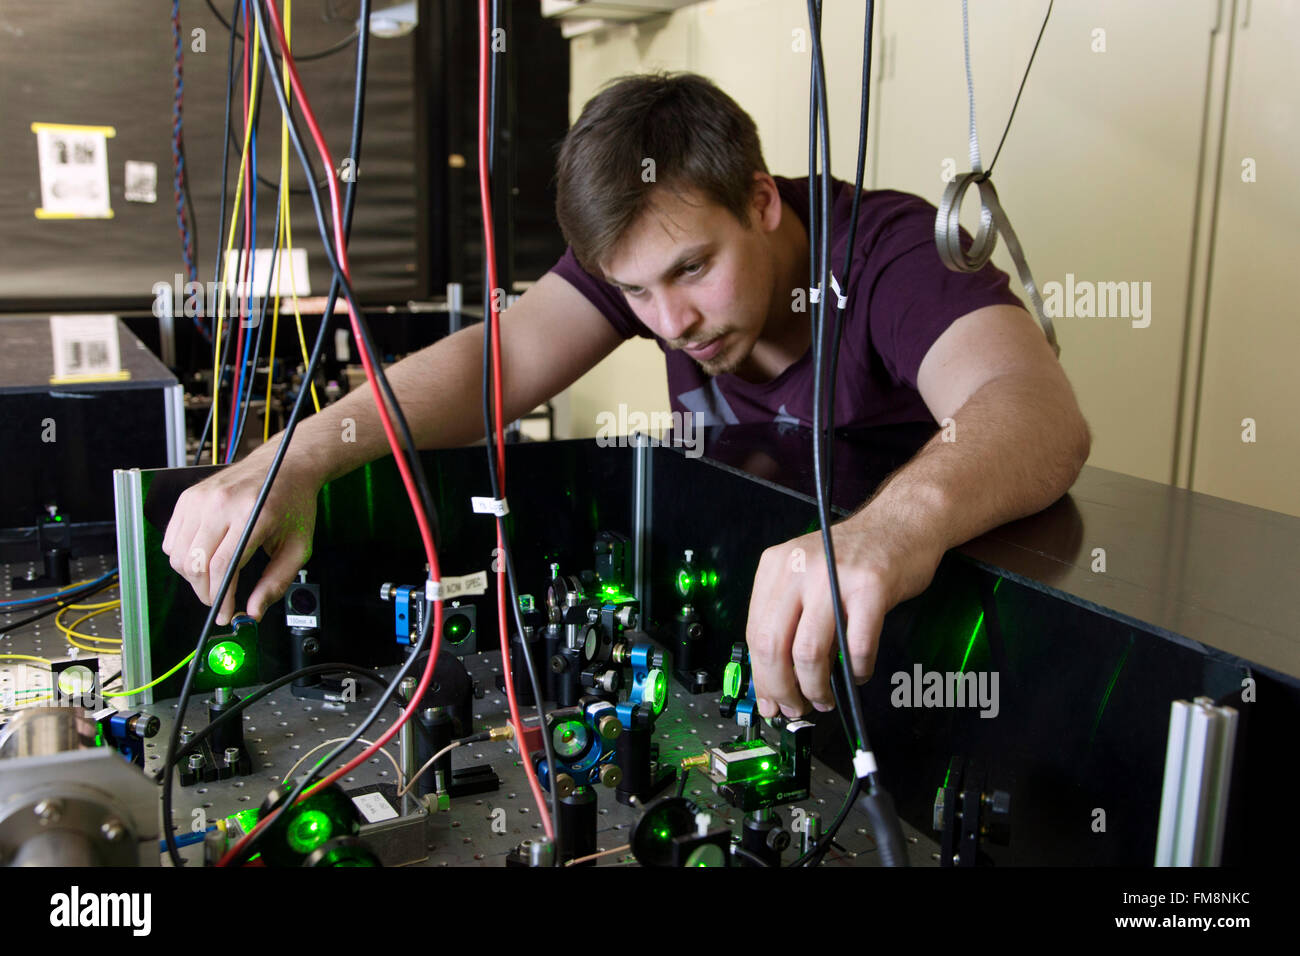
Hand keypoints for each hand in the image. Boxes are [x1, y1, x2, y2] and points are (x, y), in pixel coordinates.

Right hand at [161, 450, 321, 625]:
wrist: (284, 465)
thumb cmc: (293, 504)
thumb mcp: (299, 546)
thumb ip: (277, 581)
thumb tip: (254, 611)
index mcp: (253, 515)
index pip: (222, 566)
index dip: (220, 597)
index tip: (224, 614)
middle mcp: (221, 504)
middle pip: (195, 563)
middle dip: (205, 592)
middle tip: (218, 601)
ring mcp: (201, 498)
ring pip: (179, 555)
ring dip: (192, 577)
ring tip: (213, 580)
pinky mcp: (188, 497)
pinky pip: (172, 539)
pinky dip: (183, 557)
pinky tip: (203, 559)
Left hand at [744, 508, 944, 719]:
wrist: (901, 523)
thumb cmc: (855, 558)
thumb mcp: (807, 577)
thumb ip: (788, 621)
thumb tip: (774, 684)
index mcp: (775, 566)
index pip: (755, 633)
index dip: (762, 677)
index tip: (770, 701)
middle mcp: (799, 568)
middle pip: (773, 646)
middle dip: (782, 689)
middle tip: (796, 708)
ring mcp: (835, 577)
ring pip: (809, 653)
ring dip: (816, 688)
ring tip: (825, 698)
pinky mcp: (871, 587)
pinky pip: (857, 647)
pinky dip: (856, 671)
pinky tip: (857, 673)